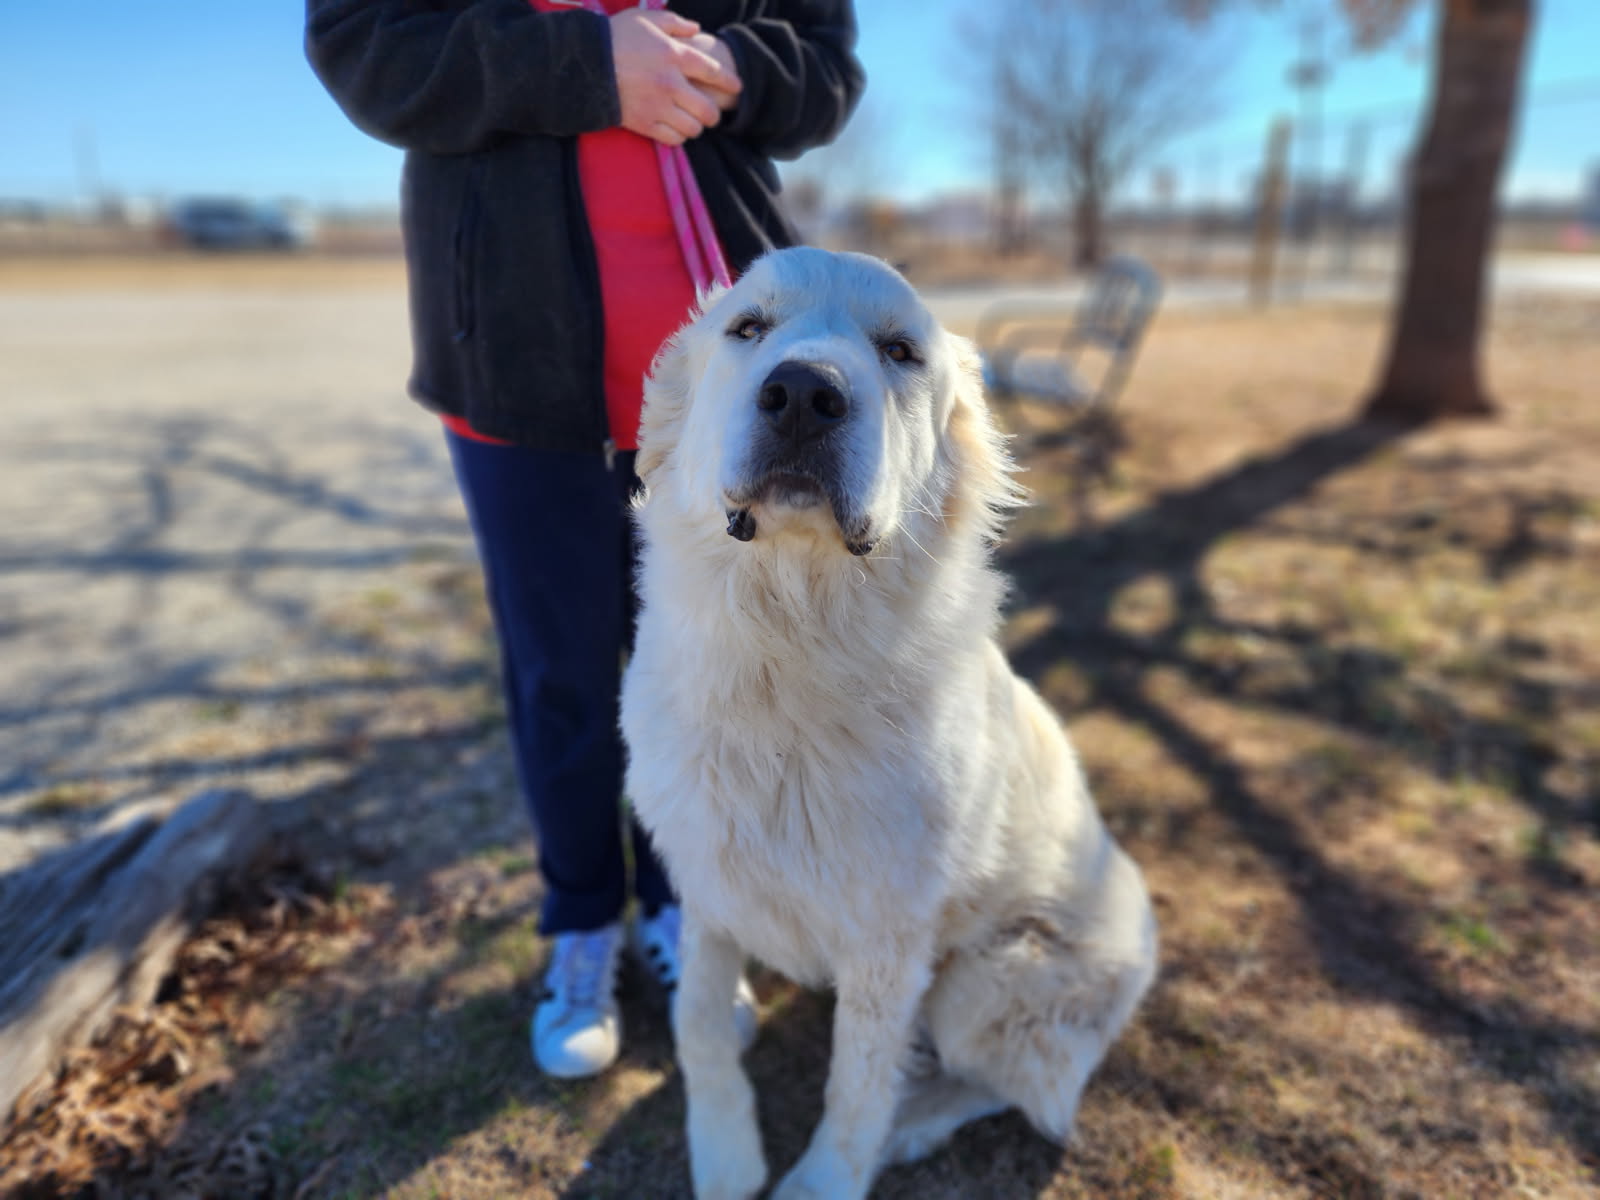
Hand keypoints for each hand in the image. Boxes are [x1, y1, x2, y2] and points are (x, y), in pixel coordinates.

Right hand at [610, 9, 740, 145]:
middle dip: (714, 112)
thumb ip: (674, 22)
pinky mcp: (644, 123)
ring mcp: (658, 106)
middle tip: (711, 111)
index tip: (737, 87)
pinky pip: (674, 139)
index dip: (729, 82)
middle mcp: (671, 83)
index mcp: (675, 55)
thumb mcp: (645, 18)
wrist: (584, 63)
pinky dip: (679, 136)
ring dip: (696, 126)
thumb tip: (697, 29)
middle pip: (708, 109)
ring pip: (693, 128)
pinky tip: (676, 129)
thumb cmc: (615, 37)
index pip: (714, 72)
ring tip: (693, 121)